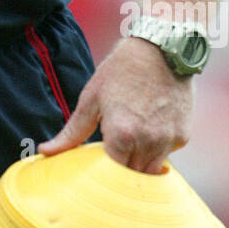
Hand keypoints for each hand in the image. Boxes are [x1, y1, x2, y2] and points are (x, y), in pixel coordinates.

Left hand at [38, 36, 193, 172]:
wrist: (161, 49)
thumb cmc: (122, 70)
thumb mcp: (91, 98)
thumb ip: (71, 132)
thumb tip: (45, 151)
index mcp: (122, 135)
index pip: (112, 176)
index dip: (102, 175)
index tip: (96, 171)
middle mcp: (148, 142)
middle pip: (132, 178)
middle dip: (120, 173)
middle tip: (111, 158)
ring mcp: (168, 140)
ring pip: (152, 172)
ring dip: (139, 165)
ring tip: (129, 145)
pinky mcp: (183, 136)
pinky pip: (167, 155)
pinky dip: (157, 151)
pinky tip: (149, 131)